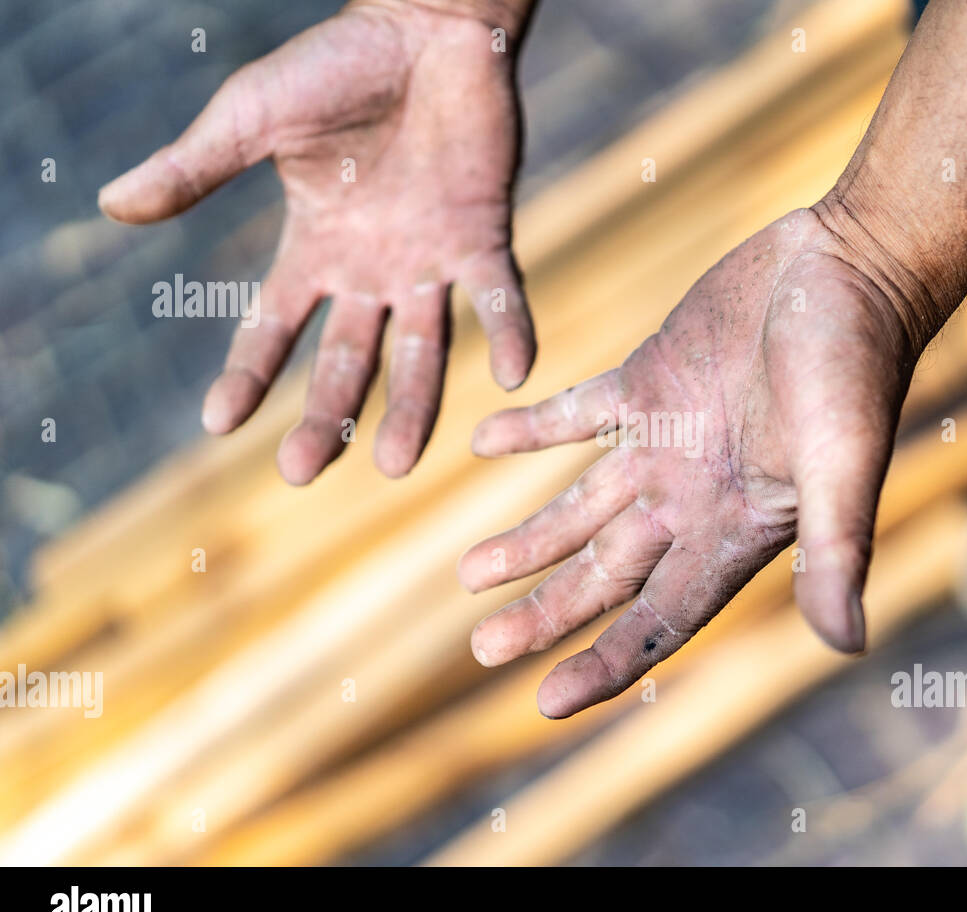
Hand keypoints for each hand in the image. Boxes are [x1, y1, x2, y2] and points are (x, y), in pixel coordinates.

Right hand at [99, 0, 534, 482]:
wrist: (424, 28)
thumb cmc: (337, 65)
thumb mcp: (252, 117)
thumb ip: (195, 167)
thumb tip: (112, 205)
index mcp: (315, 249)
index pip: (273, 328)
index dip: (247, 375)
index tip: (219, 424)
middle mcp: (372, 270)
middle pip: (347, 360)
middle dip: (326, 416)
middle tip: (303, 471)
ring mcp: (429, 260)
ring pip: (422, 349)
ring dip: (412, 405)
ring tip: (396, 464)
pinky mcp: (483, 236)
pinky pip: (499, 297)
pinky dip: (507, 332)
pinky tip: (512, 375)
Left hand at [458, 206, 921, 716]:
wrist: (852, 263)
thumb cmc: (858, 362)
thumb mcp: (844, 458)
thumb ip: (835, 547)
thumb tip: (847, 645)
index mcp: (736, 528)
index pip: (662, 616)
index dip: (606, 662)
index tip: (544, 700)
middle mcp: (695, 497)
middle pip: (608, 574)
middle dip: (547, 612)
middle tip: (482, 646)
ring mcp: (667, 440)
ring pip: (583, 506)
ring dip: (530, 539)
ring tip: (469, 573)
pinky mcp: (650, 378)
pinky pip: (578, 414)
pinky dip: (533, 429)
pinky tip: (484, 441)